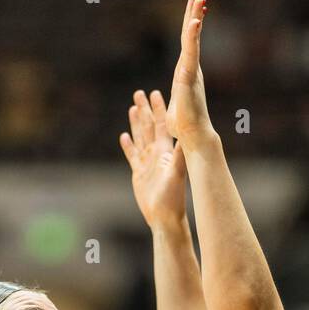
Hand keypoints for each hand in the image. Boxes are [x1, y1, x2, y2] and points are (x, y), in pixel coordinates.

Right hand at [119, 88, 187, 229]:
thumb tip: (184, 137)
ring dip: (136, 123)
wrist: (165, 217)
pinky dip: (128, 145)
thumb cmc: (173, 197)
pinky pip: (132, 155)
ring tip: (132, 108)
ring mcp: (147, 163)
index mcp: (165, 151)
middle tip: (139, 93)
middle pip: (148, 127)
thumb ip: (178, 155)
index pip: (161, 125)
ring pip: (140, 137)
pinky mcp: (139, 174)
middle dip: (144, 110)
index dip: (158, 109)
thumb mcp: (176, 174)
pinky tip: (123, 136)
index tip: (155, 93)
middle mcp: (156, 154)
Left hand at [165, 0, 216, 151]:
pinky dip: (193, 36)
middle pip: (190, 36)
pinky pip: (191, 51)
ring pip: (191, 39)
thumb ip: (174, 103)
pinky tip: (194, 21)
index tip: (195, 11)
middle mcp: (190, 68)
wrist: (193, 136)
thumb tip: (174, 111)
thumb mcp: (175, 108)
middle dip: (194, 14)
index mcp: (186, 72)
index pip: (187, 45)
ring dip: (195, 17)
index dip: (190, 27)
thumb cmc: (184, 126)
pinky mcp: (189, 75)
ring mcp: (191, 70)